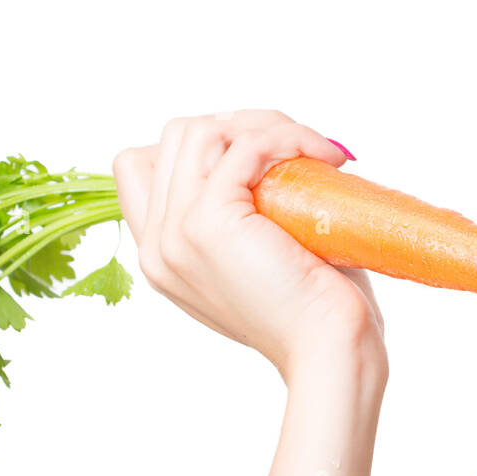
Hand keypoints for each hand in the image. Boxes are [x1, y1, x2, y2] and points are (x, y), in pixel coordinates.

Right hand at [112, 109, 386, 383]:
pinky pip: (242, 145)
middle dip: (245, 126)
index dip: (206, 145)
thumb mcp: (264, 260)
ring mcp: (177, 232)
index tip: (264, 156)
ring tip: (316, 150)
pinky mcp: (210, 222)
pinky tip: (322, 156)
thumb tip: (272, 166)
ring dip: (268, 127)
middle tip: (302, 148)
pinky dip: (286, 138)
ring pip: (202, 130)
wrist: (332, 350)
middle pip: (177, 136)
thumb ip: (244, 223)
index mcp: (162, 256)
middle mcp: (157, 244)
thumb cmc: (318, 309)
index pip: (144, 165)